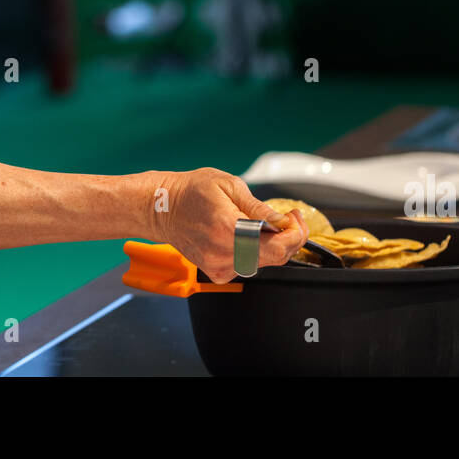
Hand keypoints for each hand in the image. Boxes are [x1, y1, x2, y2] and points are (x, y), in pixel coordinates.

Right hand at [148, 167, 308, 282]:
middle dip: (290, 238)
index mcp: (227, 229)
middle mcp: (223, 254)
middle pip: (276, 257)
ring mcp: (219, 267)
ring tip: (268, 223)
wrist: (163, 209)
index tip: (295, 217)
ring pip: (264, 263)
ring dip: (274, 245)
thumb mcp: (229, 186)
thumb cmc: (192, 192)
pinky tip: (249, 236)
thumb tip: (282, 222)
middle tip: (289, 219)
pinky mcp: (218, 273)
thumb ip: (258, 207)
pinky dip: (257, 251)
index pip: (277, 245)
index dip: (296, 233)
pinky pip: (249, 265)